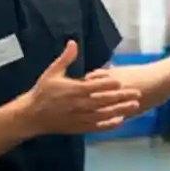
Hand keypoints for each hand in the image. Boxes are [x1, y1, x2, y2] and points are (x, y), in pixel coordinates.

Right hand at [21, 41, 140, 135]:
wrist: (32, 116)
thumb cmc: (43, 92)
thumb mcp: (52, 72)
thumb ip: (65, 58)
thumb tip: (73, 42)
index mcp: (73, 90)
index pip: (95, 87)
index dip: (109, 85)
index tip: (121, 82)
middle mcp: (79, 105)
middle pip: (104, 101)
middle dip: (122, 97)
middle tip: (137, 93)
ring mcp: (80, 118)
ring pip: (104, 114)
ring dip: (120, 110)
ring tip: (134, 106)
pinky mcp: (79, 128)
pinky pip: (97, 127)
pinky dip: (109, 124)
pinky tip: (120, 120)